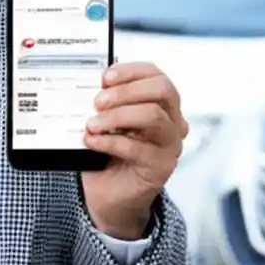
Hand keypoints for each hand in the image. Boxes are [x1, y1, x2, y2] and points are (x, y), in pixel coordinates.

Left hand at [80, 62, 187, 239]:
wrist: (109, 194)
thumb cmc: (108, 153)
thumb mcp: (107, 122)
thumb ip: (106, 103)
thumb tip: (91, 85)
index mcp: (161, 104)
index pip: (156, 75)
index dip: (131, 71)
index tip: (104, 77)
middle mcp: (173, 121)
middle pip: (162, 90)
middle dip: (126, 90)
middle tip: (98, 101)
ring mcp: (171, 144)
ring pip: (153, 115)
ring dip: (117, 116)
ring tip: (92, 124)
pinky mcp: (161, 167)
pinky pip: (137, 148)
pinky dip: (109, 141)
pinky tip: (91, 141)